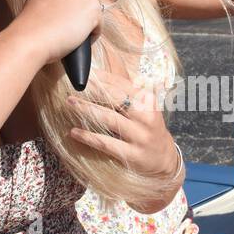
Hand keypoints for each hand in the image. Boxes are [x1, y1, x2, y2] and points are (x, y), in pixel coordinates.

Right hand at [14, 0, 99, 65]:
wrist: (33, 37)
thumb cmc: (31, 23)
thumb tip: (64, 1)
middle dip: (86, 4)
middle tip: (72, 21)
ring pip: (95, 6)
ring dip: (89, 19)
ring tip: (73, 32)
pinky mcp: (93, 8)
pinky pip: (99, 23)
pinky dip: (93, 32)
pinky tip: (80, 38)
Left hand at [65, 64, 179, 180]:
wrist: (164, 161)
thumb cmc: (148, 129)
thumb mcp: (146, 108)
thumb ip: (130, 93)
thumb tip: (106, 72)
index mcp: (148, 101)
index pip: (123, 85)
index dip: (103, 78)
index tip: (85, 73)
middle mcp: (146, 117)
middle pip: (116, 99)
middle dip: (94, 90)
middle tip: (73, 85)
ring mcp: (140, 136)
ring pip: (109, 119)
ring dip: (87, 110)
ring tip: (70, 103)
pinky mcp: (131, 155)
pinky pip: (106, 143)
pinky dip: (88, 137)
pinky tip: (73, 132)